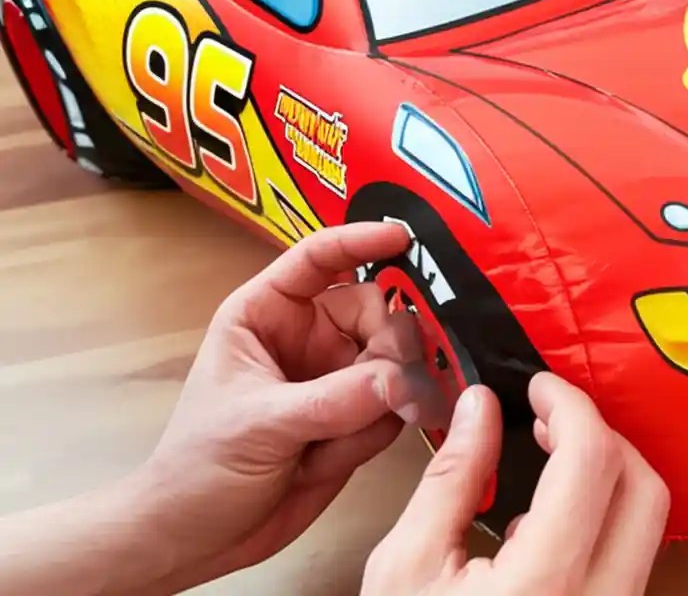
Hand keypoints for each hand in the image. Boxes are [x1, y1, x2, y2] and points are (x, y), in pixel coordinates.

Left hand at [134, 222, 443, 590]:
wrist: (198, 538)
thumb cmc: (198, 467)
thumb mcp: (259, 424)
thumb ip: (334, 399)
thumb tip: (400, 379)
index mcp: (267, 314)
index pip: (319, 259)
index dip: (360, 241)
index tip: (402, 237)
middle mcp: (309, 338)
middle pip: (377, 313)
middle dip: (388, 348)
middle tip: (388, 386)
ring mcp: (338, 379)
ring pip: (397, 363)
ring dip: (387, 398)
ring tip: (341, 439)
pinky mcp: (359, 419)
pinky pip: (398, 408)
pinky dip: (385, 430)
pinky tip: (339, 456)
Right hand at [362, 372, 670, 595]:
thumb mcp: (407, 565)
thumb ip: (450, 477)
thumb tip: (479, 406)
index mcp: (546, 582)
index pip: (593, 461)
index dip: (570, 405)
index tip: (541, 388)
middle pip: (643, 486)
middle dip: (601, 434)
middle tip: (550, 416)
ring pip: (648, 522)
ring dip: (608, 472)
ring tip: (546, 459)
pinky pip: (634, 554)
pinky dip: (606, 514)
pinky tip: (553, 514)